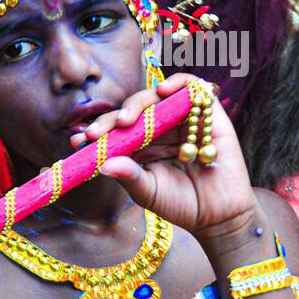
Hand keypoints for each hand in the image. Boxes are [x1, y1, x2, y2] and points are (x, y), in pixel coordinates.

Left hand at [70, 74, 259, 254]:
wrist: (218, 215)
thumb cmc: (180, 203)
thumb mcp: (148, 192)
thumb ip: (129, 176)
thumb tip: (103, 165)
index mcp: (140, 145)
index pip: (115, 130)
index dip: (97, 131)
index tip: (80, 141)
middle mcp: (160, 128)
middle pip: (133, 111)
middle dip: (111, 119)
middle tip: (97, 134)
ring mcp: (183, 119)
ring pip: (157, 97)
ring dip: (138, 103)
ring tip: (126, 120)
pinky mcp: (209, 114)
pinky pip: (193, 87)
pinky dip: (178, 83)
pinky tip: (163, 91)